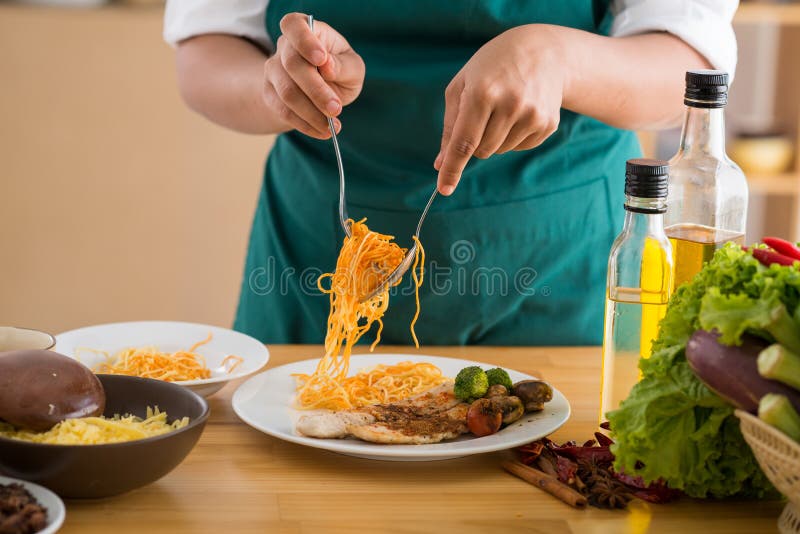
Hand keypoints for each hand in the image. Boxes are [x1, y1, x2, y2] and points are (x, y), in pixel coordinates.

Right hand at [263, 13, 364, 138]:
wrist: (322, 92)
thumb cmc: (341, 70)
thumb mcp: (352, 65)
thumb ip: (343, 65)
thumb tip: (327, 67)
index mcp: (305, 29)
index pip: (294, 26)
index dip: (305, 41)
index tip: (321, 59)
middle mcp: (284, 46)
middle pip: (292, 65)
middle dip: (316, 90)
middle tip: (336, 108)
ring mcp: (273, 70)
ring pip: (287, 92)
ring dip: (311, 113)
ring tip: (333, 126)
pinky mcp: (270, 95)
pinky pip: (284, 111)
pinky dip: (304, 124)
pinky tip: (322, 132)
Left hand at [434, 25, 567, 194]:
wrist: (542, 52)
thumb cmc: (490, 69)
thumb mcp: (462, 87)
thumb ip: (450, 128)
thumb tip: (440, 164)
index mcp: (482, 93)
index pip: (464, 142)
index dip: (452, 169)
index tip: (444, 189)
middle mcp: (510, 105)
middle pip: (481, 151)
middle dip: (476, 141)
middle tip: (483, 113)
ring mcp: (532, 115)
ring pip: (500, 151)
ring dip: (495, 138)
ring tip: (503, 108)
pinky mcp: (548, 124)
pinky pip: (519, 147)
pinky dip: (513, 136)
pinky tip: (520, 112)